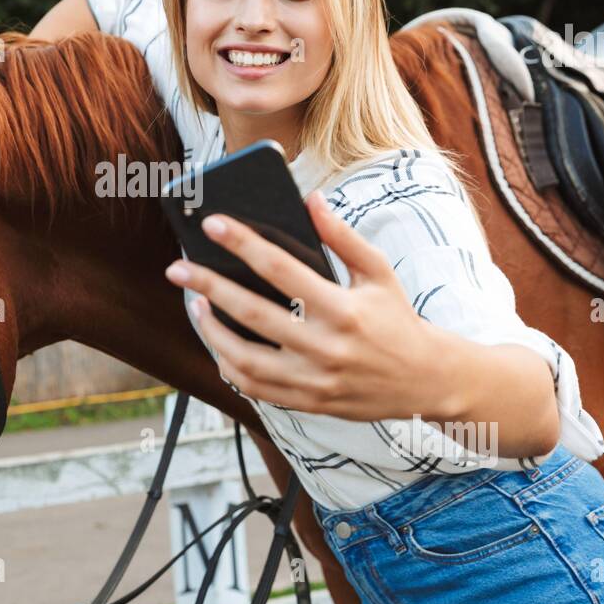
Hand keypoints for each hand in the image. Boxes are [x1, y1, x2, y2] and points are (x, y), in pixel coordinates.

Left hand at [164, 190, 444, 421]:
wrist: (425, 380)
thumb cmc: (397, 319)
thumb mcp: (378, 273)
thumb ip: (342, 237)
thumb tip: (310, 200)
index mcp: (342, 309)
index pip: (280, 269)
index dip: (243, 243)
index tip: (212, 224)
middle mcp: (325, 347)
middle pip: (251, 313)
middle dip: (208, 286)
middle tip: (177, 268)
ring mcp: (313, 381)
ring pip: (244, 359)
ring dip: (211, 331)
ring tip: (194, 304)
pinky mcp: (308, 403)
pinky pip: (255, 388)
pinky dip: (229, 366)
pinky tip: (217, 343)